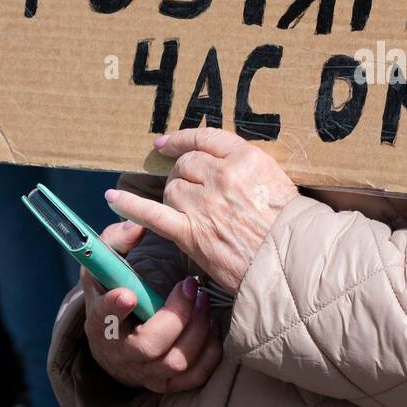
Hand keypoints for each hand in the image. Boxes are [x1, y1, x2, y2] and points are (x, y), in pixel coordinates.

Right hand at [82, 219, 222, 394]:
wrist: (115, 337)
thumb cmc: (112, 289)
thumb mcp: (105, 263)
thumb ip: (117, 240)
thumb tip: (136, 225)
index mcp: (99, 321)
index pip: (103, 320)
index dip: (114, 309)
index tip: (129, 292)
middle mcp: (120, 353)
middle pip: (149, 346)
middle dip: (176, 316)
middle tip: (190, 286)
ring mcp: (144, 372)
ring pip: (175, 362)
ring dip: (197, 330)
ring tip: (204, 301)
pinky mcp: (167, 382)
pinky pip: (194, 377)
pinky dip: (209, 354)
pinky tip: (211, 326)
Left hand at [107, 129, 297, 293]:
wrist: (293, 267)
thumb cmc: (293, 229)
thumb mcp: (281, 184)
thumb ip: (251, 169)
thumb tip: (228, 164)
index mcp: (247, 158)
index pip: (206, 139)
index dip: (182, 139)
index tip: (168, 142)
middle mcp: (222, 175)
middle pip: (186, 164)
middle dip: (182, 174)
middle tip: (190, 189)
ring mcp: (204, 204)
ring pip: (172, 188)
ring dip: (173, 195)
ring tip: (184, 209)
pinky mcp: (191, 233)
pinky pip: (153, 213)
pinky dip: (129, 205)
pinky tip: (113, 199)